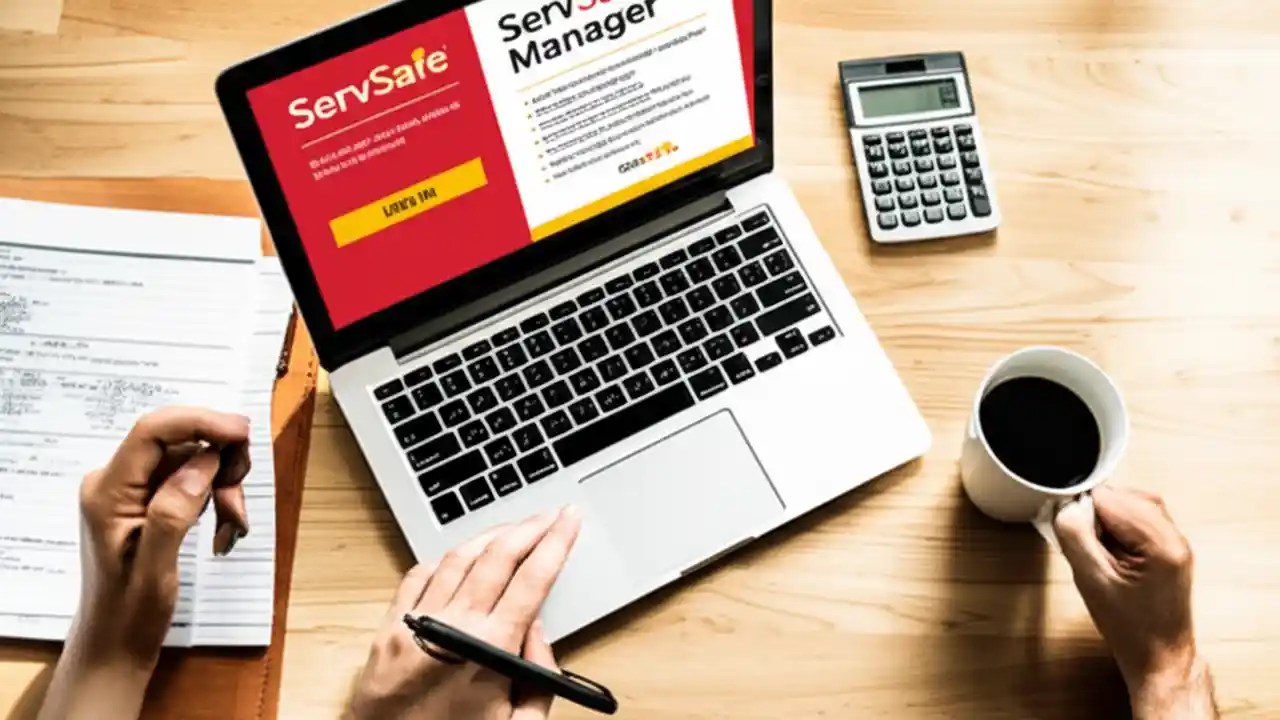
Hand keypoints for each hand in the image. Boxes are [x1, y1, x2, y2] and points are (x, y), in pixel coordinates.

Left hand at [38, 407, 251, 719]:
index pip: (152, 431)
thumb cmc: (130, 613)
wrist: (116, 642)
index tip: (242, 432)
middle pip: (179, 441)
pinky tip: (225, 525)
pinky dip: (217, 495)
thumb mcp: (154, 569)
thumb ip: (172, 513)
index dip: (200, 422)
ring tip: (233, 523)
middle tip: (239, 495)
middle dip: (220, 459)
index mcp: (107, 492)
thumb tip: (203, 463)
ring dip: (223, 483)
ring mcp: (133, 489)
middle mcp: (117, 481)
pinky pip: (193, 478)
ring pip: (193, 459)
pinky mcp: (150, 499)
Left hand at [346, 507, 581, 719]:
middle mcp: (454, 627)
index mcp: (491, 650)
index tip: (570, 520)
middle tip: (549, 514)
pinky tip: (459, 557)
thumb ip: (541, 679)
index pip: (533, 578)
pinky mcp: (389, 629)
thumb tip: (538, 632)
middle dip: (530, 527)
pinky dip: (443, 560)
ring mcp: (417, 624)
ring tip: (511, 528)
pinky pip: (418, 576)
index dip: (557, 541)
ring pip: (458, 557)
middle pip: (499, 556)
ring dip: (490, 536)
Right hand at [1055, 486, 1217, 719]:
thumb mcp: (1092, 580)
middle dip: (1097, 513)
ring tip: (1098, 548)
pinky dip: (1121, 528)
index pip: (1111, 499)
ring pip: (1134, 505)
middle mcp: (1175, 536)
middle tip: (1084, 543)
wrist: (1158, 657)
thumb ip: (1076, 536)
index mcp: (1160, 543)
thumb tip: (1067, 507)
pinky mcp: (1171, 549)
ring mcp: (1176, 542)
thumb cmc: (1128, 627)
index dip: (1084, 510)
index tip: (1072, 532)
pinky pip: (1142, 520)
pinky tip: (1111, 551)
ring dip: (1109, 519)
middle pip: (1126, 496)